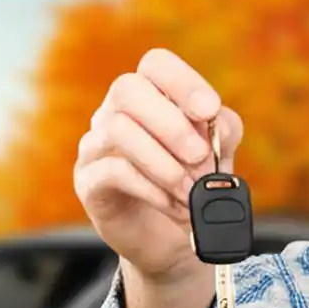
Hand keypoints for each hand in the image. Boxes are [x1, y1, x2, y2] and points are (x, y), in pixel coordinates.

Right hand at [73, 48, 243, 283]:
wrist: (170, 243)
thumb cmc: (191, 188)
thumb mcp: (218, 156)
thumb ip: (221, 132)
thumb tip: (214, 123)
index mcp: (149, 96)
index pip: (155, 64)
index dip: (182, 81)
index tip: (209, 110)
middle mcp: (114, 112)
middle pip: (127, 89)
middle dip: (171, 123)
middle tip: (200, 156)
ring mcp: (96, 146)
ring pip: (118, 130)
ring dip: (164, 162)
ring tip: (190, 191)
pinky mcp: (87, 181)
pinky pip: (112, 172)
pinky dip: (152, 188)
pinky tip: (174, 205)